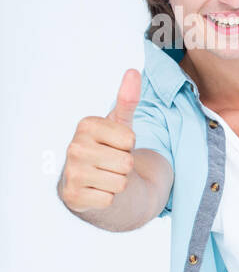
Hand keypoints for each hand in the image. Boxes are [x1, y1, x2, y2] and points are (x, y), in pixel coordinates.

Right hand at [59, 69, 139, 211]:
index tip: (116, 145)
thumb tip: (134, 72)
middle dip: (125, 167)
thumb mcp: (119, 124)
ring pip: (121, 183)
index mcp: (86, 126)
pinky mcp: (73, 196)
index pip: (129, 140)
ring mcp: (71, 173)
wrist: (89, 181)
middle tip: (111, 163)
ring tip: (105, 175)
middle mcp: (74, 147)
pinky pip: (110, 199)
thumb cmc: (108, 148)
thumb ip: (128, 100)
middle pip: (127, 164)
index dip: (129, 146)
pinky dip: (109, 197)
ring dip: (119, 183)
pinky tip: (97, 189)